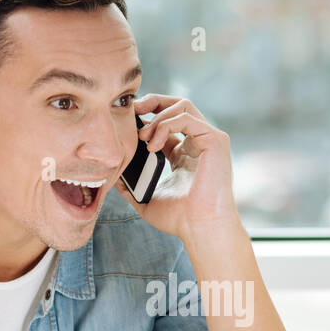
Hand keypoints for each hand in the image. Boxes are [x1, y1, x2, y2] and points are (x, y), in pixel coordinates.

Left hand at [114, 94, 241, 243]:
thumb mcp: (147, 199)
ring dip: (157, 116)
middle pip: (177, 105)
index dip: (146, 117)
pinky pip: (187, 117)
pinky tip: (154, 144)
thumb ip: (131, 187)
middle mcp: (198, 143)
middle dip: (152, 102)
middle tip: (132, 110)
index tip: (127, 122)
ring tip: (143, 137)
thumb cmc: (180, 220)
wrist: (200, 228)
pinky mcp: (215, 140)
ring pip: (183, 106)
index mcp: (185, 154)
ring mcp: (209, 140)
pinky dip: (166, 124)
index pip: (166, 122)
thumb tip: (114, 178)